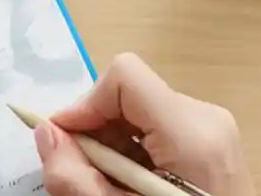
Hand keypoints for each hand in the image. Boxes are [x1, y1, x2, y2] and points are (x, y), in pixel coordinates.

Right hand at [34, 53, 255, 195]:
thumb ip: (77, 177)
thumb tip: (46, 133)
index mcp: (192, 133)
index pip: (124, 76)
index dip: (85, 104)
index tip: (64, 141)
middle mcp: (207, 119)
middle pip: (128, 94)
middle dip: (95, 130)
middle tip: (85, 175)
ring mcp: (213, 128)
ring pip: (139, 111)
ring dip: (112, 144)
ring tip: (114, 185)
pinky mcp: (211, 140)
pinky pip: (157, 127)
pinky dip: (133, 151)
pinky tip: (134, 184)